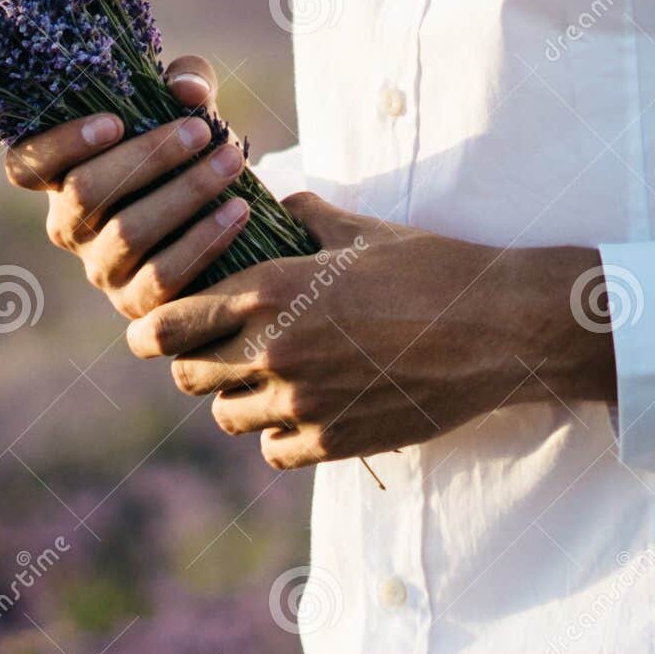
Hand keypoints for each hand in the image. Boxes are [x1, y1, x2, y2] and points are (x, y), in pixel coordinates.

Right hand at [3, 55, 250, 318]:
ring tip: (233, 161)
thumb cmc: (195, 152)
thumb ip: (189, 80)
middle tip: (202, 131)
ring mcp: (100, 269)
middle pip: (84, 192)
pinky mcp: (137, 304)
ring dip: (185, 192)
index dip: (59, 143)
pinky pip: (164, 274)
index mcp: (62, 176)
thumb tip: (185, 88)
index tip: (114, 121)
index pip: (25, 165)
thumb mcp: (190, 107)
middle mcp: (69, 226)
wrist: (230, 217)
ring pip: (128, 231)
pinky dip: (204, 239)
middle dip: (148, 157)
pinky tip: (239, 210)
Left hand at [125, 193, 616, 469]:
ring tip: (264, 376)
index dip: (153, 327)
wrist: (500, 327)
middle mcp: (275, 352)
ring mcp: (304, 404)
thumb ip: (301, 219)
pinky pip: (274, 451)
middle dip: (193, 360)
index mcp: (270, 292)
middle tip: (215, 347)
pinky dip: (278, 434)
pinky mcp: (336, 441)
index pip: (169, 323)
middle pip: (188, 375)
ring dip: (235, 398)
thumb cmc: (432, 267)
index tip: (155, 326)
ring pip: (228, 416)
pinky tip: (303, 408)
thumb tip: (275, 202)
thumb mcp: (359, 229)